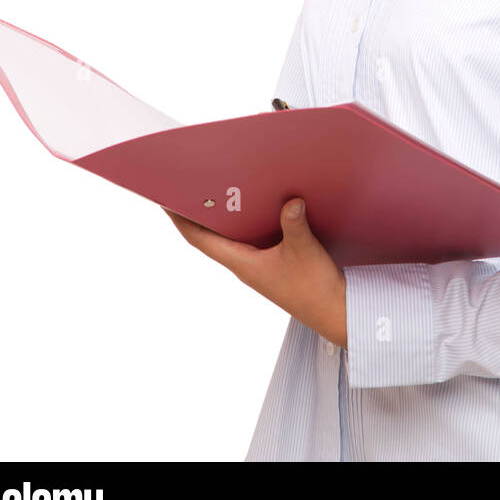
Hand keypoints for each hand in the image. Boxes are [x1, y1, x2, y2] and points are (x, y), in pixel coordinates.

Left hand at [162, 198, 347, 349]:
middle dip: (197, 214)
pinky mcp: (272, 264)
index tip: (165, 201)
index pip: (200, 240)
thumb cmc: (314, 288)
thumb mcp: (304, 250)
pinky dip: (245, 222)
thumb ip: (294, 223)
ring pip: (230, 238)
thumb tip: (290, 200)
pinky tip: (256, 207)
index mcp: (242, 263)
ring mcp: (257, 265)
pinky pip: (249, 239)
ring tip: (215, 191)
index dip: (180, 221)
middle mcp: (244, 265)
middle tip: (189, 187)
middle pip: (210, 237)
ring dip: (221, 218)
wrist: (334, 312)